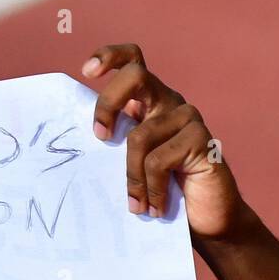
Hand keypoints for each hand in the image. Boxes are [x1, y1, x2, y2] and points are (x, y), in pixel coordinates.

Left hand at [83, 44, 244, 239]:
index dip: (109, 57)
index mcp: (148, 103)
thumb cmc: (161, 193)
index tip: (87, 72)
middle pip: (135, 75)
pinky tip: (157, 207)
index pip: (132, 61)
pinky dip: (152, 189)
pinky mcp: (202, 139)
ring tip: (137, 205)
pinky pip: (159, 160)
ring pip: (139, 135)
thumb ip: (113, 145)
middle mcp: (168, 102)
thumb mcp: (130, 164)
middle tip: (100, 137)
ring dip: (132, 178)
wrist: (206, 221)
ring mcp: (187, 118)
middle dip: (108, 103)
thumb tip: (72, 143)